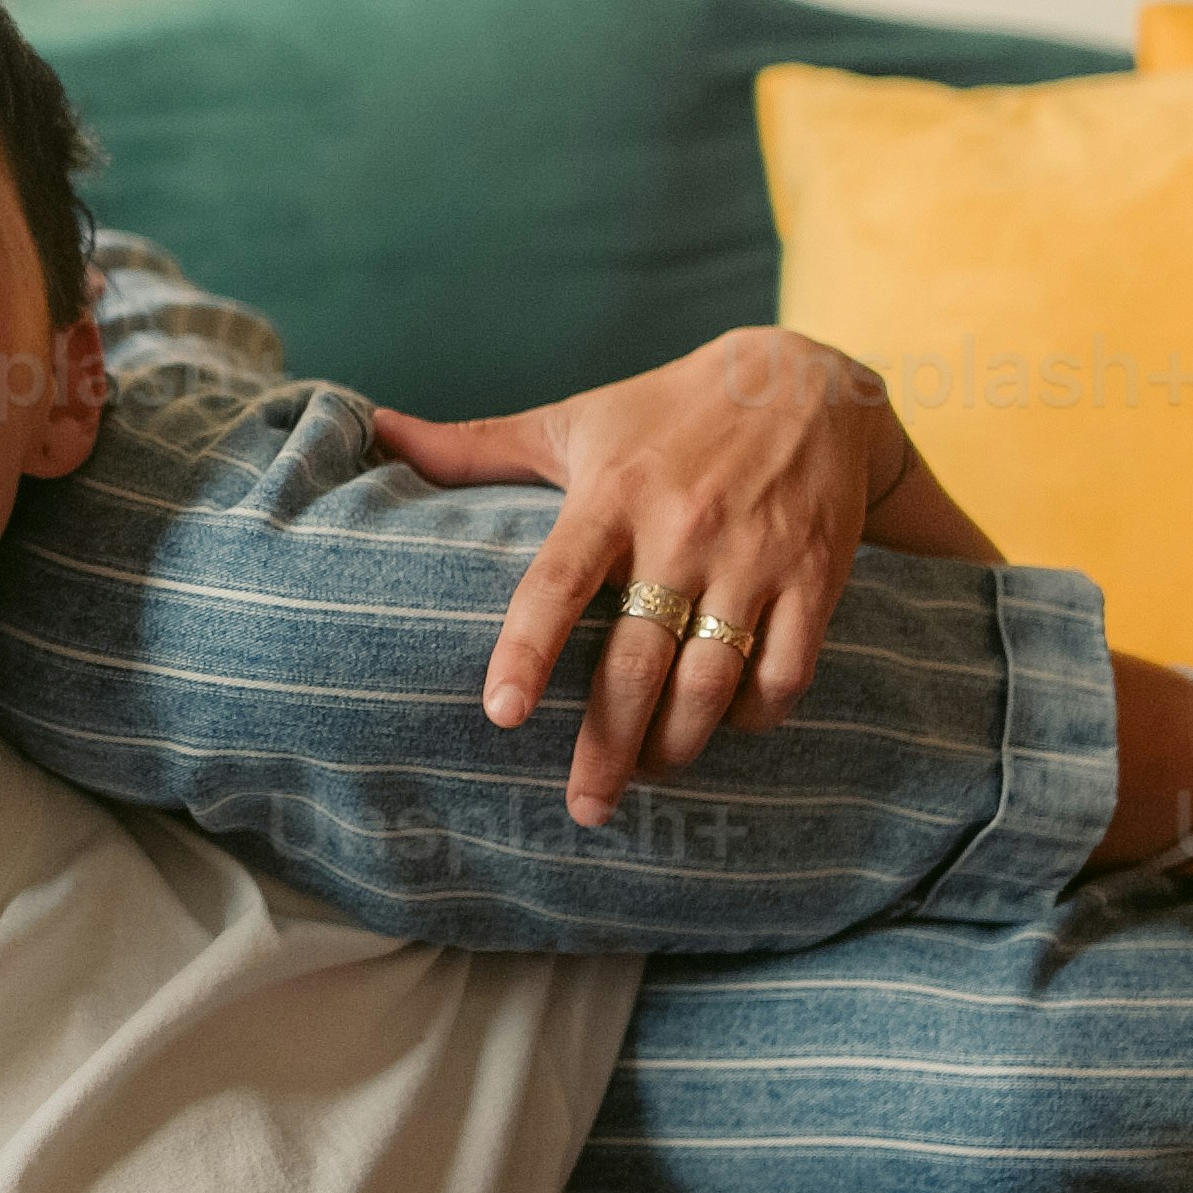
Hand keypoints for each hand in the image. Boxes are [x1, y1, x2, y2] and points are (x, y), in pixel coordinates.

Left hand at [366, 329, 902, 827]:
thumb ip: (476, 446)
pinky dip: (753, 718)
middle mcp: (683, 529)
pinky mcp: (814, 578)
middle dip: (609, 746)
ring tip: (648, 773)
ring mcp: (753, 558)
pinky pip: (784, 673)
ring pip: (712, 680)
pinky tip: (725, 729)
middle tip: (585, 809)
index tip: (501, 715)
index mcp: (613, 494)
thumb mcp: (574, 420)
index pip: (559, 582)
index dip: (529, 651)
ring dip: (677, 743)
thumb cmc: (667, 412)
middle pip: (638, 661)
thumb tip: (377, 428)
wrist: (808, 383)